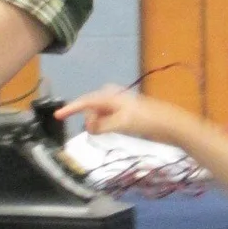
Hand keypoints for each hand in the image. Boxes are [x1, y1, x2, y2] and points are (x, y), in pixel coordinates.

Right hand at [56, 85, 181, 144]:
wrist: (170, 124)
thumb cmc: (146, 121)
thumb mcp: (121, 123)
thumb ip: (102, 125)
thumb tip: (90, 127)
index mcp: (111, 96)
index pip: (86, 101)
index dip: (71, 108)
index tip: (57, 116)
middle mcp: (114, 97)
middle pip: (91, 107)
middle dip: (89, 118)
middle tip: (95, 131)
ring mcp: (120, 105)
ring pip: (100, 114)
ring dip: (98, 123)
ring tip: (107, 131)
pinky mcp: (126, 113)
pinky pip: (108, 118)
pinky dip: (105, 125)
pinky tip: (112, 130)